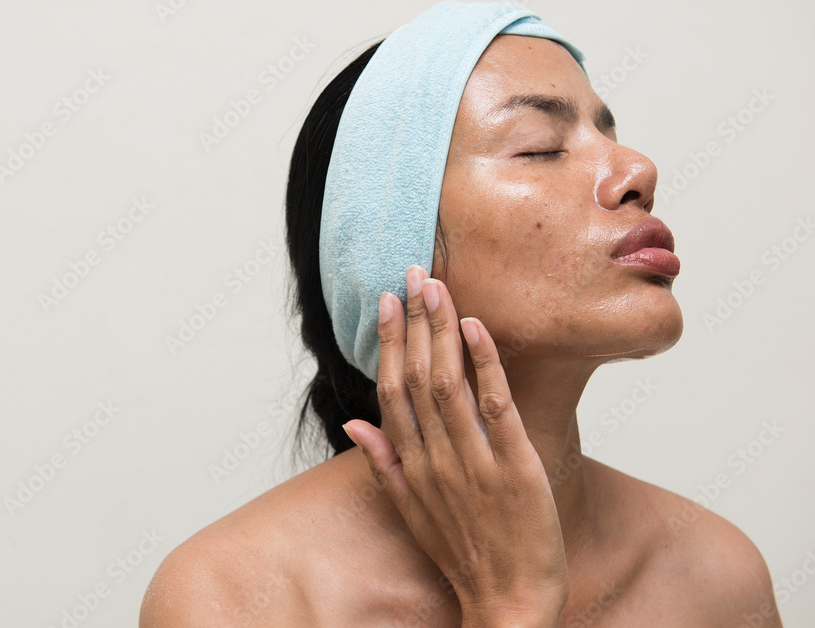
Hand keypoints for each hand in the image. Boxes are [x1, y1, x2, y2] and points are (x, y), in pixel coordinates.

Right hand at [342, 265, 568, 625]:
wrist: (508, 602)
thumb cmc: (462, 554)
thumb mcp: (410, 511)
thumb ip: (381, 462)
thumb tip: (353, 421)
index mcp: (410, 466)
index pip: (391, 390)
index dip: (388, 342)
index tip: (387, 302)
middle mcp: (436, 457)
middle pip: (417, 376)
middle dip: (414, 322)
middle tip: (413, 275)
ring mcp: (474, 461)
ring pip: (450, 383)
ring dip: (442, 331)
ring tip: (437, 288)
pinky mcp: (514, 467)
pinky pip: (496, 407)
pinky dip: (486, 365)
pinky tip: (477, 328)